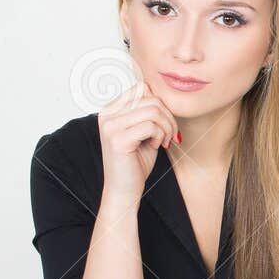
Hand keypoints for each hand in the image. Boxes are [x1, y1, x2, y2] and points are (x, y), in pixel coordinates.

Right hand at [98, 80, 178, 200]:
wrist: (124, 189)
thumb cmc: (136, 161)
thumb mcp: (144, 130)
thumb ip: (149, 111)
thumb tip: (165, 92)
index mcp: (111, 109)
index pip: (142, 88)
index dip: (161, 104)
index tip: (166, 125)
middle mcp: (107, 114)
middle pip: (150, 98)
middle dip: (168, 117)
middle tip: (170, 135)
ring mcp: (110, 126)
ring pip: (153, 111)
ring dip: (166, 127)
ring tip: (163, 141)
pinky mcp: (117, 139)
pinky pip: (150, 126)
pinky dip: (160, 136)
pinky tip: (154, 146)